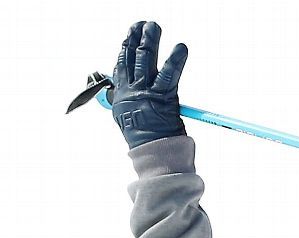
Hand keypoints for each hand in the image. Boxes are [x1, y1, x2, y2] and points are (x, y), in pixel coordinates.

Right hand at [110, 21, 187, 148]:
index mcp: (121, 94)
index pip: (121, 65)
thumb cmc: (143, 137)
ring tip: (154, 26)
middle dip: (136, 38)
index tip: (129, 35)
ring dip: (150, 41)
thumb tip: (118, 92)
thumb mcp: (125, 117)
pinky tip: (180, 47)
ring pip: (146, 60)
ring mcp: (145, 91)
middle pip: (132, 57)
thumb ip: (122, 101)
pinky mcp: (162, 96)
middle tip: (142, 24)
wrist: (152, 151)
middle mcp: (130, 89)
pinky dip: (176, 59)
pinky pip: (170, 74)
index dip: (126, 47)